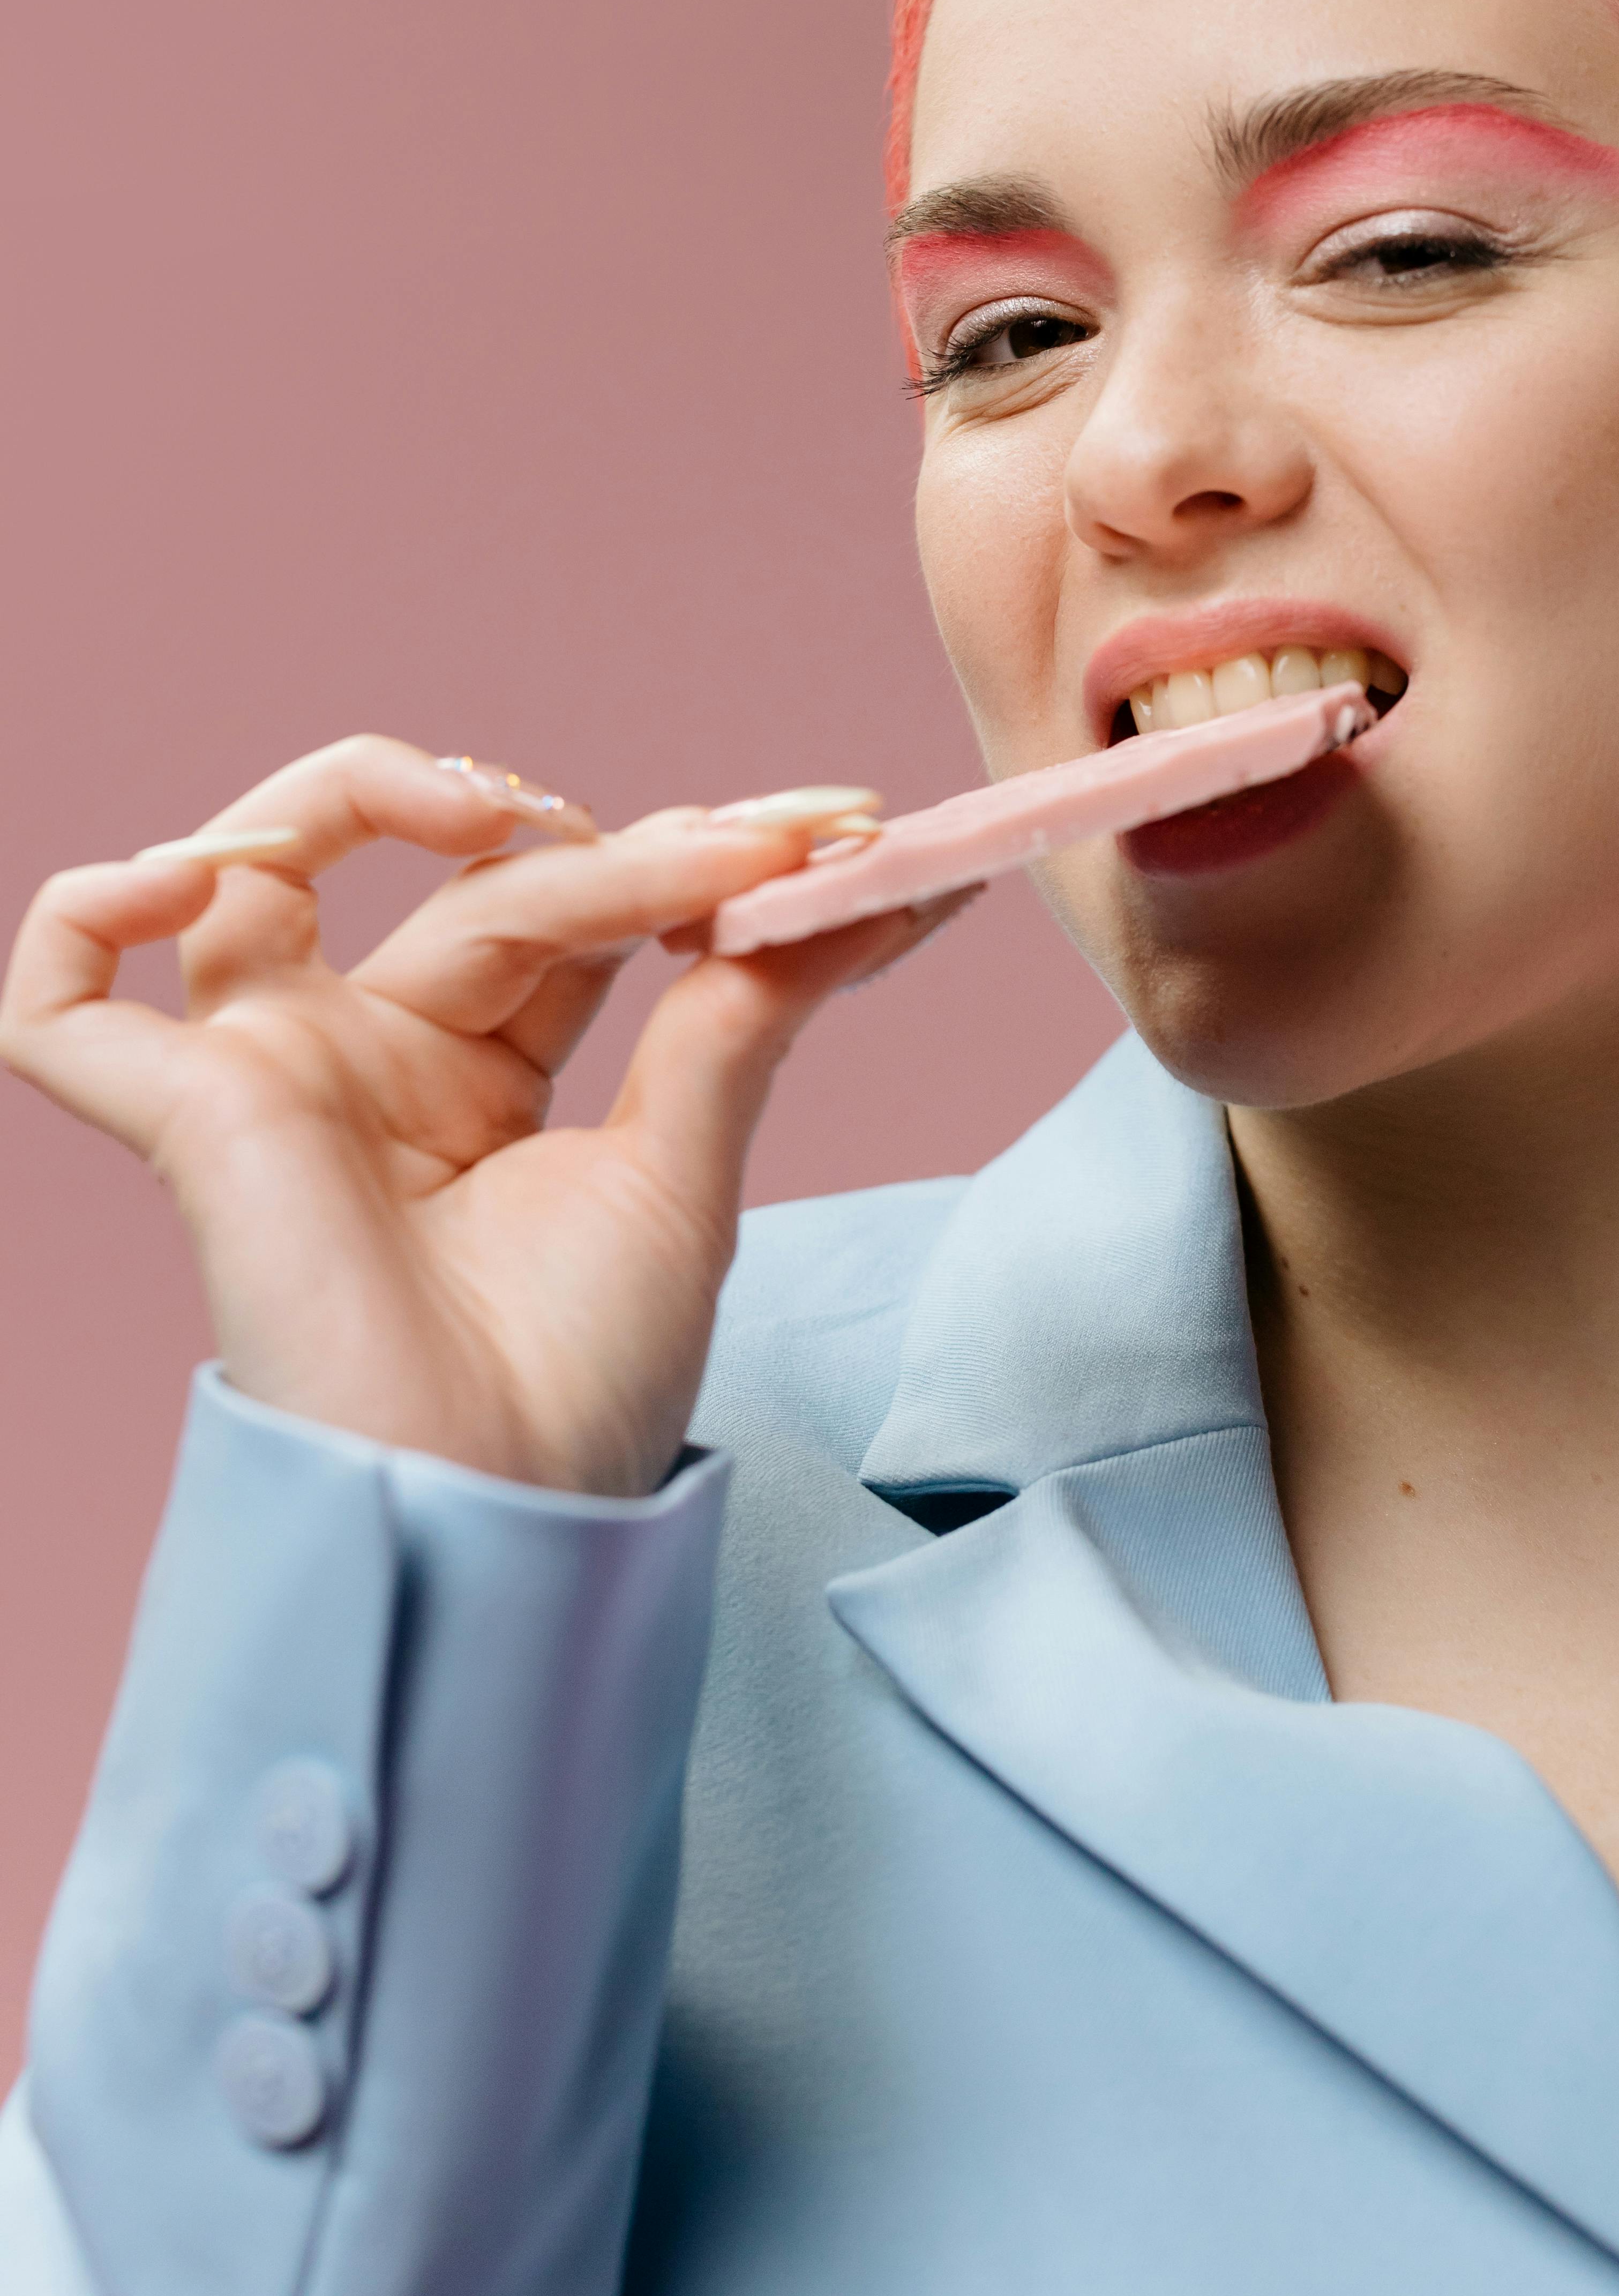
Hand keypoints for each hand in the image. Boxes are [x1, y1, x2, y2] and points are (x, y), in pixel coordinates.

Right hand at [0, 737, 960, 1493]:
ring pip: (268, 870)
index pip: (564, 908)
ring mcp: (273, 1080)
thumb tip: (863, 889)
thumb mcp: (685, 1164)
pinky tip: (194, 874)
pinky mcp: (189, 1119)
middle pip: (474, 890)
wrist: (504, 1506)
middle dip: (612, 850)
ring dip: (361, 789)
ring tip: (497, 806)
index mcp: (480, 1080)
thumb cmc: (582, 1378)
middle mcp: (370, 1062)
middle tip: (743, 844)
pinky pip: (67, 999)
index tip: (827, 834)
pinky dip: (91, 911)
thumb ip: (742, 1012)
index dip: (679, 858)